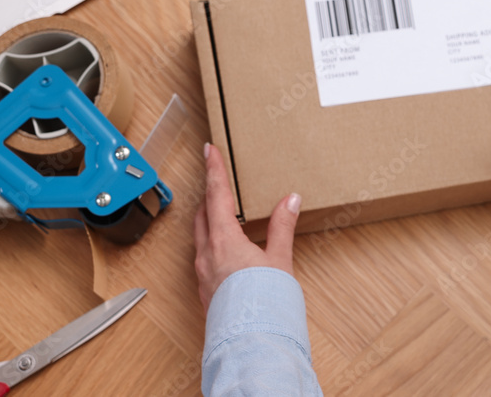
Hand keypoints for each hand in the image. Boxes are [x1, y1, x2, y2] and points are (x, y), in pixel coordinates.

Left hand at [193, 143, 301, 311]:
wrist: (250, 339)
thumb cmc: (265, 301)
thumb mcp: (279, 259)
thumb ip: (282, 226)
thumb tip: (290, 199)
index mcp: (223, 239)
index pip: (215, 195)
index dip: (213, 170)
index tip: (208, 151)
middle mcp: (206, 254)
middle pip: (202, 213)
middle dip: (208, 193)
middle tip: (215, 179)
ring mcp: (203, 272)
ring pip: (199, 235)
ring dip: (208, 218)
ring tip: (221, 211)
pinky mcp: (205, 288)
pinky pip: (203, 255)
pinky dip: (211, 240)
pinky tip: (225, 247)